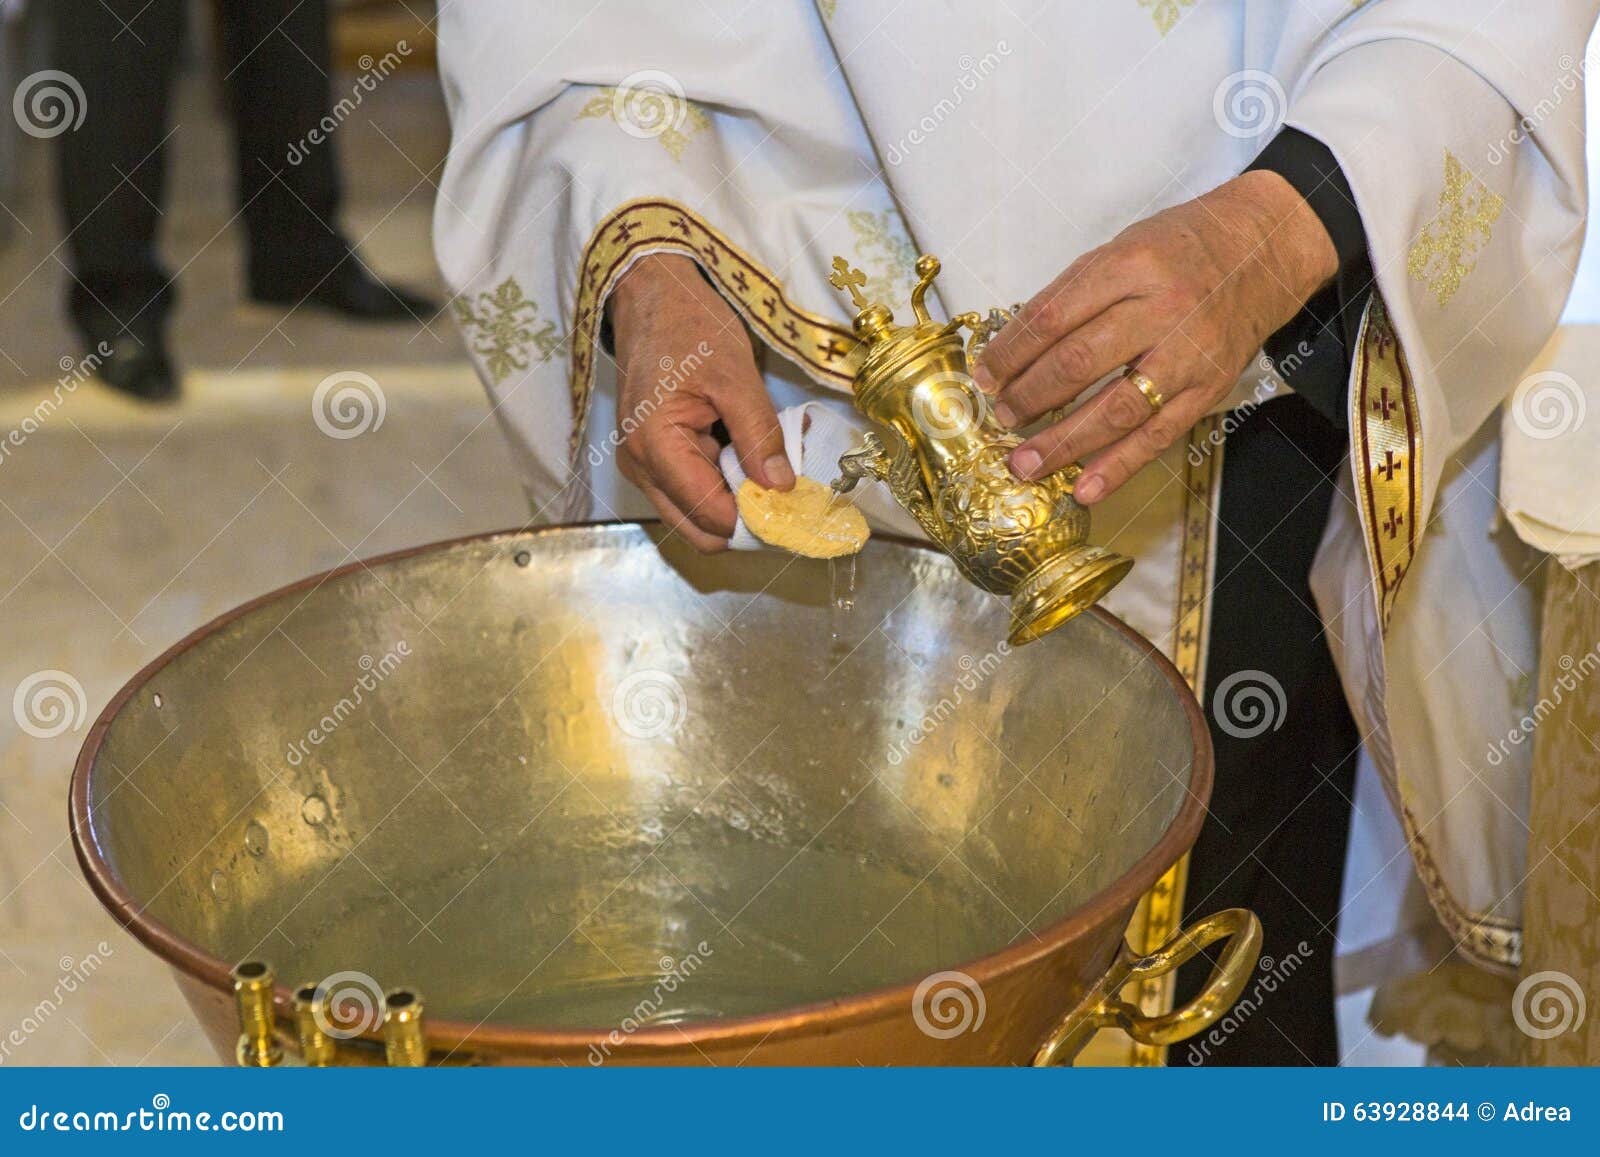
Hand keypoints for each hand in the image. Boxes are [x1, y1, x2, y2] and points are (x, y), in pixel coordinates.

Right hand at [608, 253, 792, 550]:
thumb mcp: (736, 376)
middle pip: (699, 530)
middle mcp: (641, 467)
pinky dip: (722, 486)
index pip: (710, 515)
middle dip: (745, 520)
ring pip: (696, 516)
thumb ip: (759, 434)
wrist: (654, 298)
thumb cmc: (690, 327)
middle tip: (787, 497)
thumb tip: (781, 488)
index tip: (795, 506)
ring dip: (734, 503)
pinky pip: (691, 492)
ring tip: (768, 471)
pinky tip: (746, 459)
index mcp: (655, 447)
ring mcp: (644, 467)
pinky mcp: (654, 460)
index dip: (755, 518)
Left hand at [973, 171, 1337, 503]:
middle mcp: (1161, 309)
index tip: (985, 378)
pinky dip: (1118, 467)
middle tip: (1001, 418)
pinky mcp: (1208, 389)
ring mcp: (1188, 353)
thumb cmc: (1179, 249)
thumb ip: (1070, 296)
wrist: (1263, 250)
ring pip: (1115, 408)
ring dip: (1064, 442)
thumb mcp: (1120, 249)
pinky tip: (1085, 489)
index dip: (1011, 353)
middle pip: (1078, 362)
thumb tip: (1013, 352)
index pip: (1053, 317)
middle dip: (1029, 397)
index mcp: (1130, 265)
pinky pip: (1157, 436)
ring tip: (1025, 463)